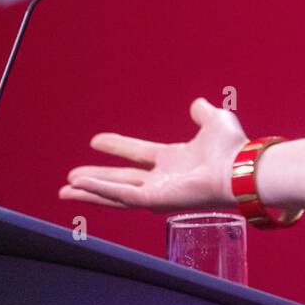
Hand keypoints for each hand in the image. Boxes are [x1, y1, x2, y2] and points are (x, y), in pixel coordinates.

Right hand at [60, 98, 248, 212]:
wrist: (238, 167)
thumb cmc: (231, 147)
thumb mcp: (215, 120)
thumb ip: (203, 112)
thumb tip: (197, 103)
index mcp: (174, 159)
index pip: (138, 153)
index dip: (118, 146)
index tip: (96, 141)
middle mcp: (163, 178)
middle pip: (121, 179)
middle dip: (96, 179)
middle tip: (71, 179)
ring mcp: (157, 192)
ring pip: (115, 193)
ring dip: (90, 191)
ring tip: (65, 190)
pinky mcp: (154, 201)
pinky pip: (121, 196)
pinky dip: (100, 191)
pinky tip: (81, 187)